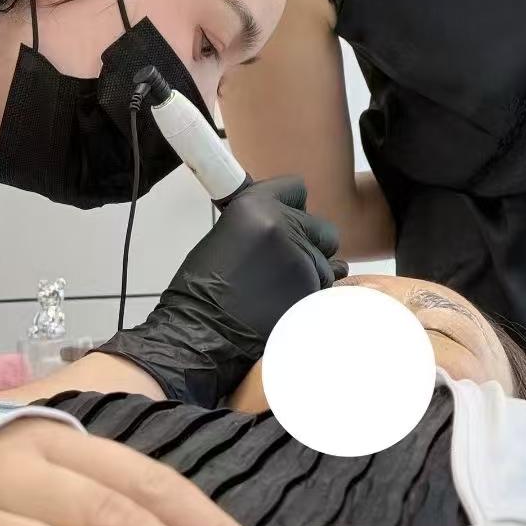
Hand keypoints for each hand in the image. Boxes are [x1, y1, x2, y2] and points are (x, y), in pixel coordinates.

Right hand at [97, 177, 346, 405]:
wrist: (198, 335)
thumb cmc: (203, 292)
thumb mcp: (227, 237)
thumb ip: (263, 224)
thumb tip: (291, 223)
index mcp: (256, 205)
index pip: (296, 189)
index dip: (293, 207)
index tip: (287, 219)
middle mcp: (284, 225)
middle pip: (322, 227)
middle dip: (311, 243)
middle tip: (285, 265)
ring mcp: (302, 259)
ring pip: (327, 262)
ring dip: (311, 274)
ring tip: (277, 293)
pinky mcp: (313, 290)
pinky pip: (327, 288)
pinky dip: (313, 297)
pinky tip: (286, 307)